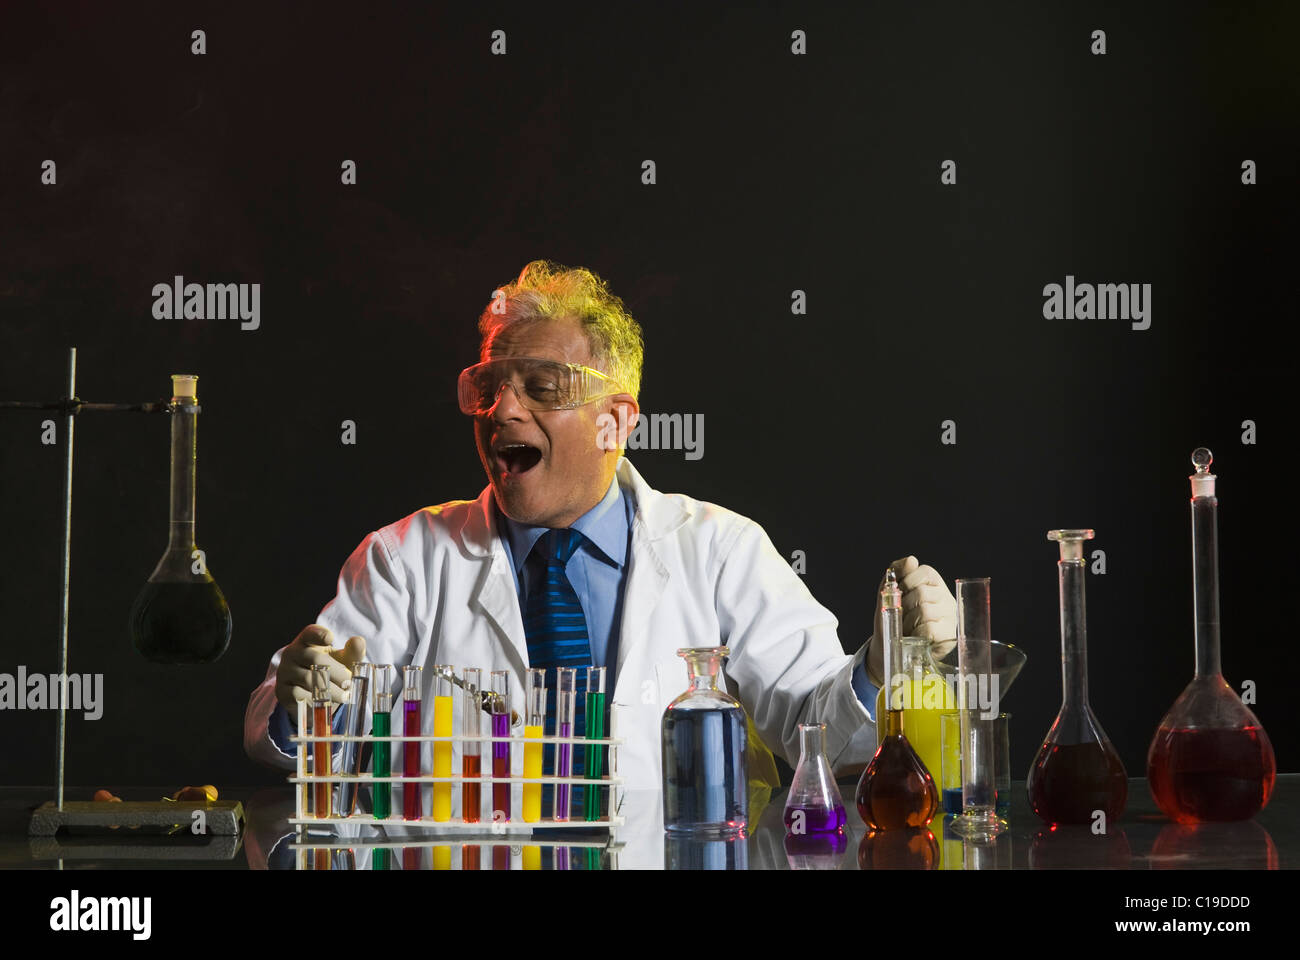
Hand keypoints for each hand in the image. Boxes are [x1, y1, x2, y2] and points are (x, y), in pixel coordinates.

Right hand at [274, 625, 366, 713]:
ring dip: (330, 690)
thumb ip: (353, 651)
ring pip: (308, 680)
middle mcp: (292, 653)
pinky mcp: (282, 691)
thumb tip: (358, 641)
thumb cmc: (331, 670)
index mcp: (307, 641)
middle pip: (315, 659)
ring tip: (344, 696)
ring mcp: (284, 672)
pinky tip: (327, 704)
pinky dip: (316, 701)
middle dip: (336, 672)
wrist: (315, 694)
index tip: (331, 639)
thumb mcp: (344, 660)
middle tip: (349, 683)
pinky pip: (300, 696)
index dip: (319, 634)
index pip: (310, 633)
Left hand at [866, 556, 956, 684]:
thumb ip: (897, 572)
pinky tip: (915, 637)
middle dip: (904, 606)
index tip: (899, 594)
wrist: (888, 647)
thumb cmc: (890, 618)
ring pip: (925, 610)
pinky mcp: (948, 637)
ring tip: (906, 628)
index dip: (906, 583)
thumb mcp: (888, 592)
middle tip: (900, 617)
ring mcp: (950, 619)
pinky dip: (916, 634)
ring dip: (908, 621)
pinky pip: (930, 629)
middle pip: (923, 592)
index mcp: (934, 585)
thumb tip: (912, 560)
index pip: (925, 572)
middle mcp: (947, 599)